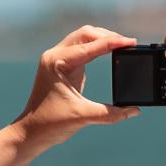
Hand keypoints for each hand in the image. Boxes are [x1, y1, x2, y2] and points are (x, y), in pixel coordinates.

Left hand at [18, 26, 138, 145]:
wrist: (31, 131)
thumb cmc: (50, 123)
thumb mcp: (83, 117)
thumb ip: (110, 114)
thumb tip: (134, 111)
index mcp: (56, 62)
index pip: (89, 46)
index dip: (112, 42)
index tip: (131, 42)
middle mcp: (55, 56)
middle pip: (86, 34)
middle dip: (108, 36)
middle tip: (129, 43)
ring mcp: (58, 59)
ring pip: (84, 38)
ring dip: (102, 39)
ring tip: (122, 45)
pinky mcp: (63, 66)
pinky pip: (82, 48)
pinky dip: (97, 47)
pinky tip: (110, 51)